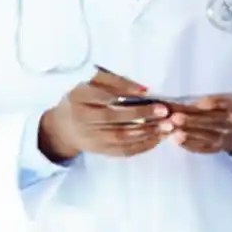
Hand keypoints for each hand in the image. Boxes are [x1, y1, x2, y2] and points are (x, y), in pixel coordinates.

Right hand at [40, 69, 170, 160]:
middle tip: (164, 110)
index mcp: (78, 97)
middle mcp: (82, 119)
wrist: (63, 127)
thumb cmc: (83, 98)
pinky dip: (143, 145)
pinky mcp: (99, 151)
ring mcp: (90, 138)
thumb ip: (111, 81)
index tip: (146, 90)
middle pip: (112, 118)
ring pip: (120, 137)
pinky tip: (159, 138)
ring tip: (167, 125)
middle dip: (141, 114)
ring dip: (147, 131)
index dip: (123, 91)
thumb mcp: (89, 83)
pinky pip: (123, 151)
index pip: (101, 94)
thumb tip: (142, 89)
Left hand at [167, 94, 231, 155]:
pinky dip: (189, 144)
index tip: (188, 104)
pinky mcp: (218, 148)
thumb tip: (187, 102)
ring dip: (188, 133)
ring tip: (173, 130)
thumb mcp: (231, 99)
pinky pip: (203, 147)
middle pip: (210, 121)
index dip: (203, 104)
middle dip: (191, 120)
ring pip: (205, 136)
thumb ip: (214, 100)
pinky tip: (177, 140)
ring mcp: (225, 137)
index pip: (218, 104)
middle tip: (175, 118)